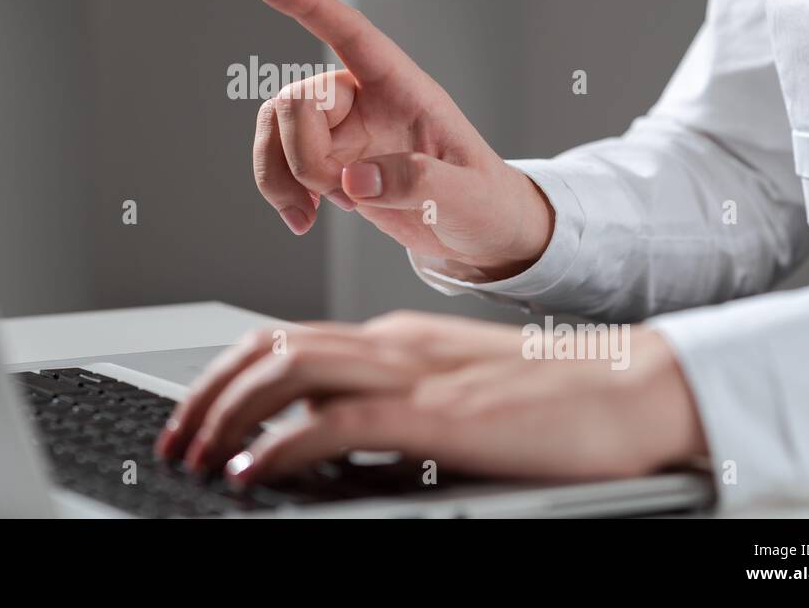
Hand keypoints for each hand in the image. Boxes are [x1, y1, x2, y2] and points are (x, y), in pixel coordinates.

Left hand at [155, 312, 706, 486]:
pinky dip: (283, 446)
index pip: (287, 340)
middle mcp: (392, 343)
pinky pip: (338, 423)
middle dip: (208, 391)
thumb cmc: (558, 396)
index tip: (196, 413)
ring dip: (229, 413)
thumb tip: (337, 443)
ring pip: (290, 372)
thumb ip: (397, 407)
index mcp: (395, 337)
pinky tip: (254, 471)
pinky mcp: (436, 414)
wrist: (635, 385)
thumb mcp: (458, 393)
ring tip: (195, 454)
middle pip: (271, 348)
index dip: (228, 375)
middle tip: (174, 437)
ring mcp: (412, 372)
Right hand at [249, 0, 551, 277]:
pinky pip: (277, 159)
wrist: (479, 234)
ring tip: (311, 213)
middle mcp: (365, 99)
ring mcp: (342, 129)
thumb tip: (353, 179)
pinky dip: (278, 190)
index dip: (306, 3)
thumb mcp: (467, 198)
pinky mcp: (329, 159)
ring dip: (279, 174)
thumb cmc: (484, 203)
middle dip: (302, 154)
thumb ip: (418, 183)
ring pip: (276, 126)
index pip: (349, 32)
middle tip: (341, 195)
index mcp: (404, 88)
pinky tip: (303, 218)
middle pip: (298, 99)